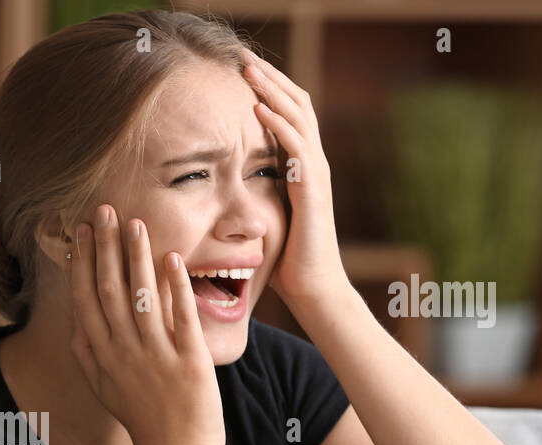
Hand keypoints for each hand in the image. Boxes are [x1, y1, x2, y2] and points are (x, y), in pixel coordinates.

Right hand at [68, 204, 225, 444]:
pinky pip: (179, 318)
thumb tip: (76, 323)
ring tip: (136, 223)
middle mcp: (123, 353)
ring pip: (142, 298)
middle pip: (110, 290)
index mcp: (101, 356)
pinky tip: (171, 259)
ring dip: (137, 257)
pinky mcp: (188, 362)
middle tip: (104, 211)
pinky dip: (175, 288)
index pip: (86, 299)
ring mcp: (156, 357)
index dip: (83, 262)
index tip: (82, 230)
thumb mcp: (104, 389)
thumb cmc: (142, 419)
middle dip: (106, 247)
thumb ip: (88, 355)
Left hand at [242, 49, 350, 312]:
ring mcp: (317, 175)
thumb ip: (253, 196)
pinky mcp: (313, 190)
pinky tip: (258, 109)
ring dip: (273, 91)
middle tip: (243, 58)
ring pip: (298, 118)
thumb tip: (224, 188)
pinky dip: (278, 125)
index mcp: (302, 168)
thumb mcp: (266, 219)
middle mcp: (314, 164)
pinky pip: (296, 148)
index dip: (269, 91)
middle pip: (296, 105)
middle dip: (270, 79)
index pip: (289, 116)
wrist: (313, 290)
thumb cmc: (286, 262)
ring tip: (249, 71)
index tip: (241, 73)